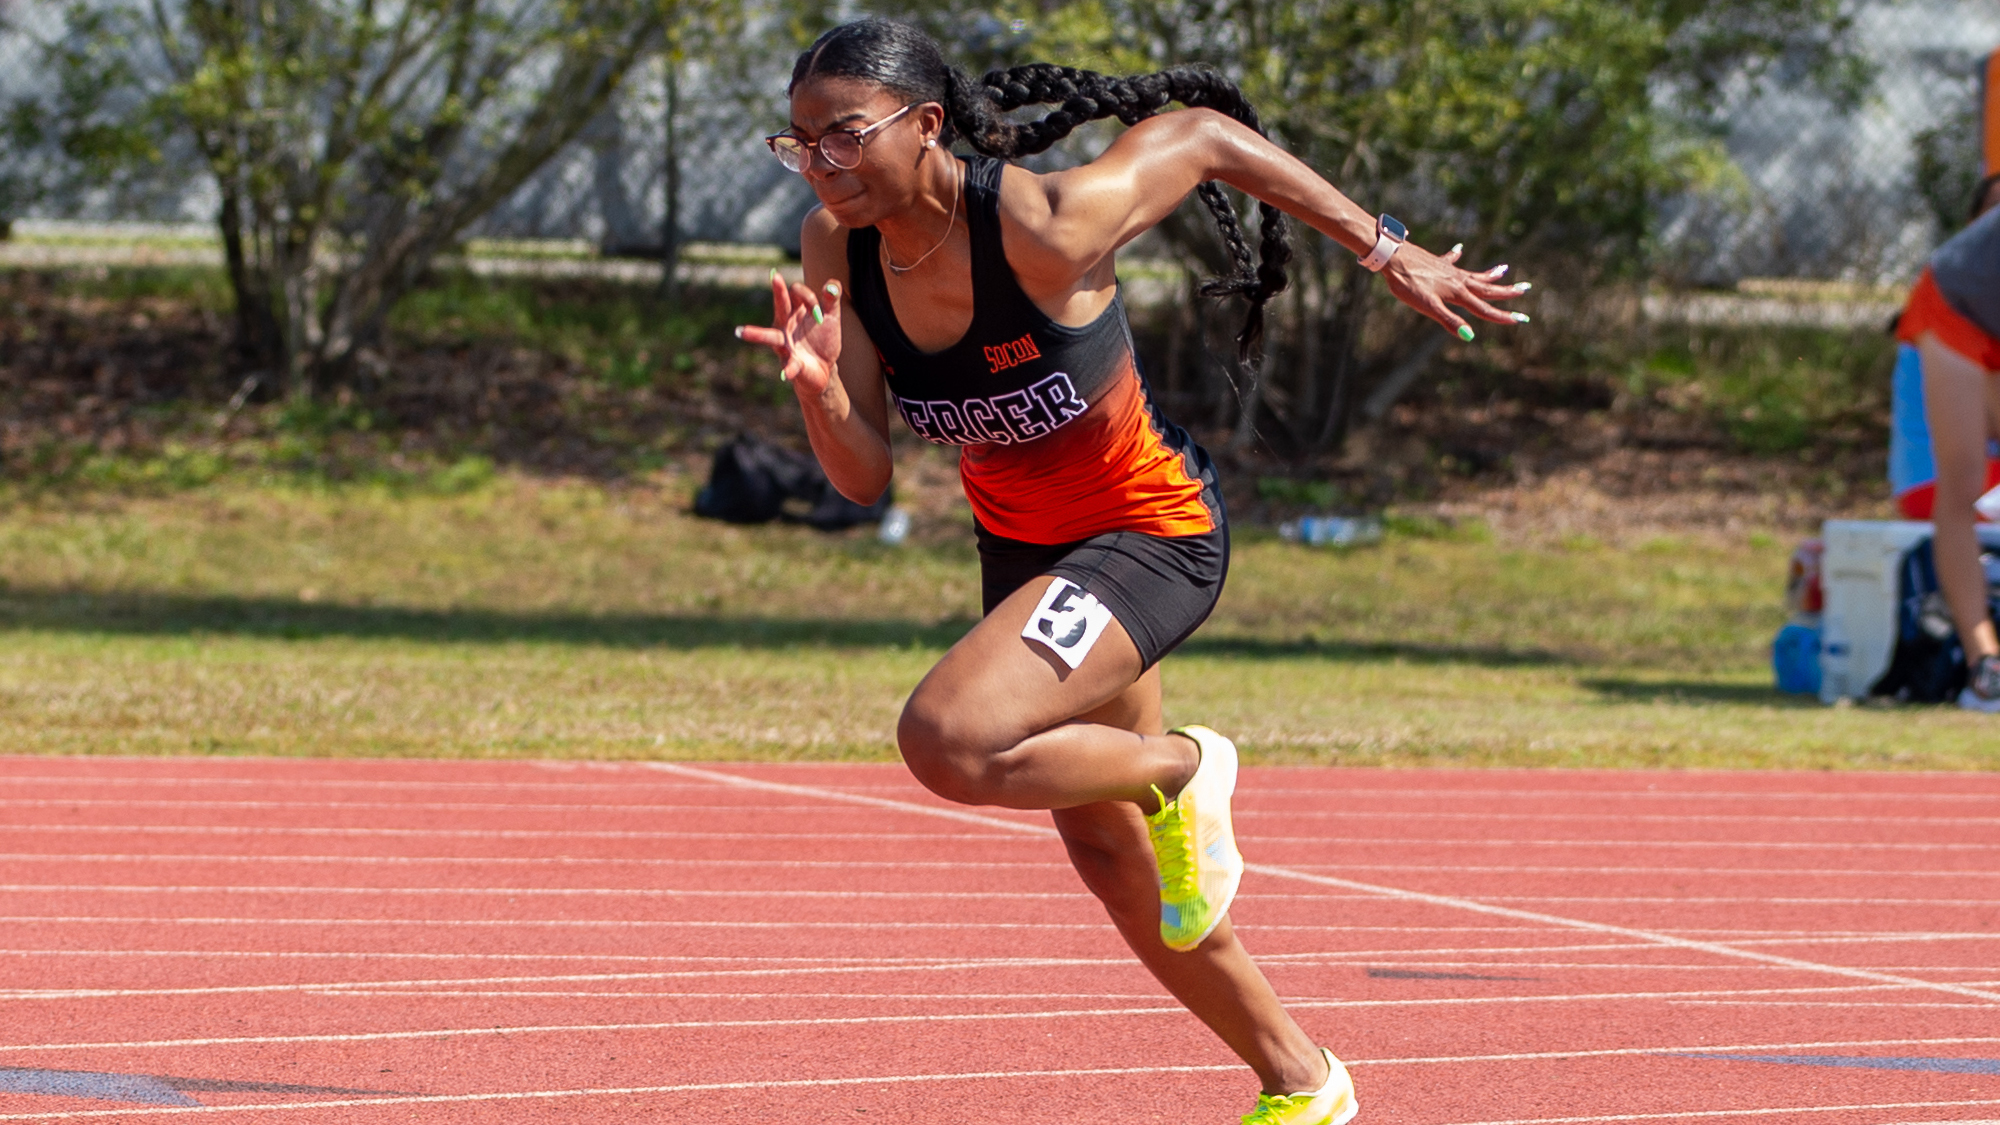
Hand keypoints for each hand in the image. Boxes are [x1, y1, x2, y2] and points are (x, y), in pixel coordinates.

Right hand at [735, 272, 843, 397]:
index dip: (808, 297)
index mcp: (796, 310)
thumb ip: (832, 299)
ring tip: (741, 332)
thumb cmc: (824, 338)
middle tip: (775, 277)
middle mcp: (786, 325)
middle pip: (781, 307)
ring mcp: (786, 344)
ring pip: (770, 337)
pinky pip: (789, 365)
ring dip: (756, 335)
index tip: (818, 310)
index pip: (796, 293)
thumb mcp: (832, 317)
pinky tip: (786, 374)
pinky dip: (788, 369)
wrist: (824, 368)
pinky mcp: (791, 363)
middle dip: (779, 293)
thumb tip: (830, 285)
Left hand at [1381, 242, 1531, 339]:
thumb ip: (1449, 321)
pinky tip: (1460, 249)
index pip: (1484, 309)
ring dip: (1490, 274)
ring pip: (1474, 274)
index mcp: (1458, 293)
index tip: (1521, 320)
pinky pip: (1451, 261)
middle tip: (1526, 288)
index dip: (1502, 317)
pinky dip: (1457, 256)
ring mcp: (1449, 271)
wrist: (1393, 258)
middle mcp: (1458, 280)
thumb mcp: (1428, 307)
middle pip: (1487, 288)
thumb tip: (1470, 336)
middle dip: (1507, 291)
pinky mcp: (1437, 263)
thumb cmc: (1408, 284)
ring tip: (1504, 268)